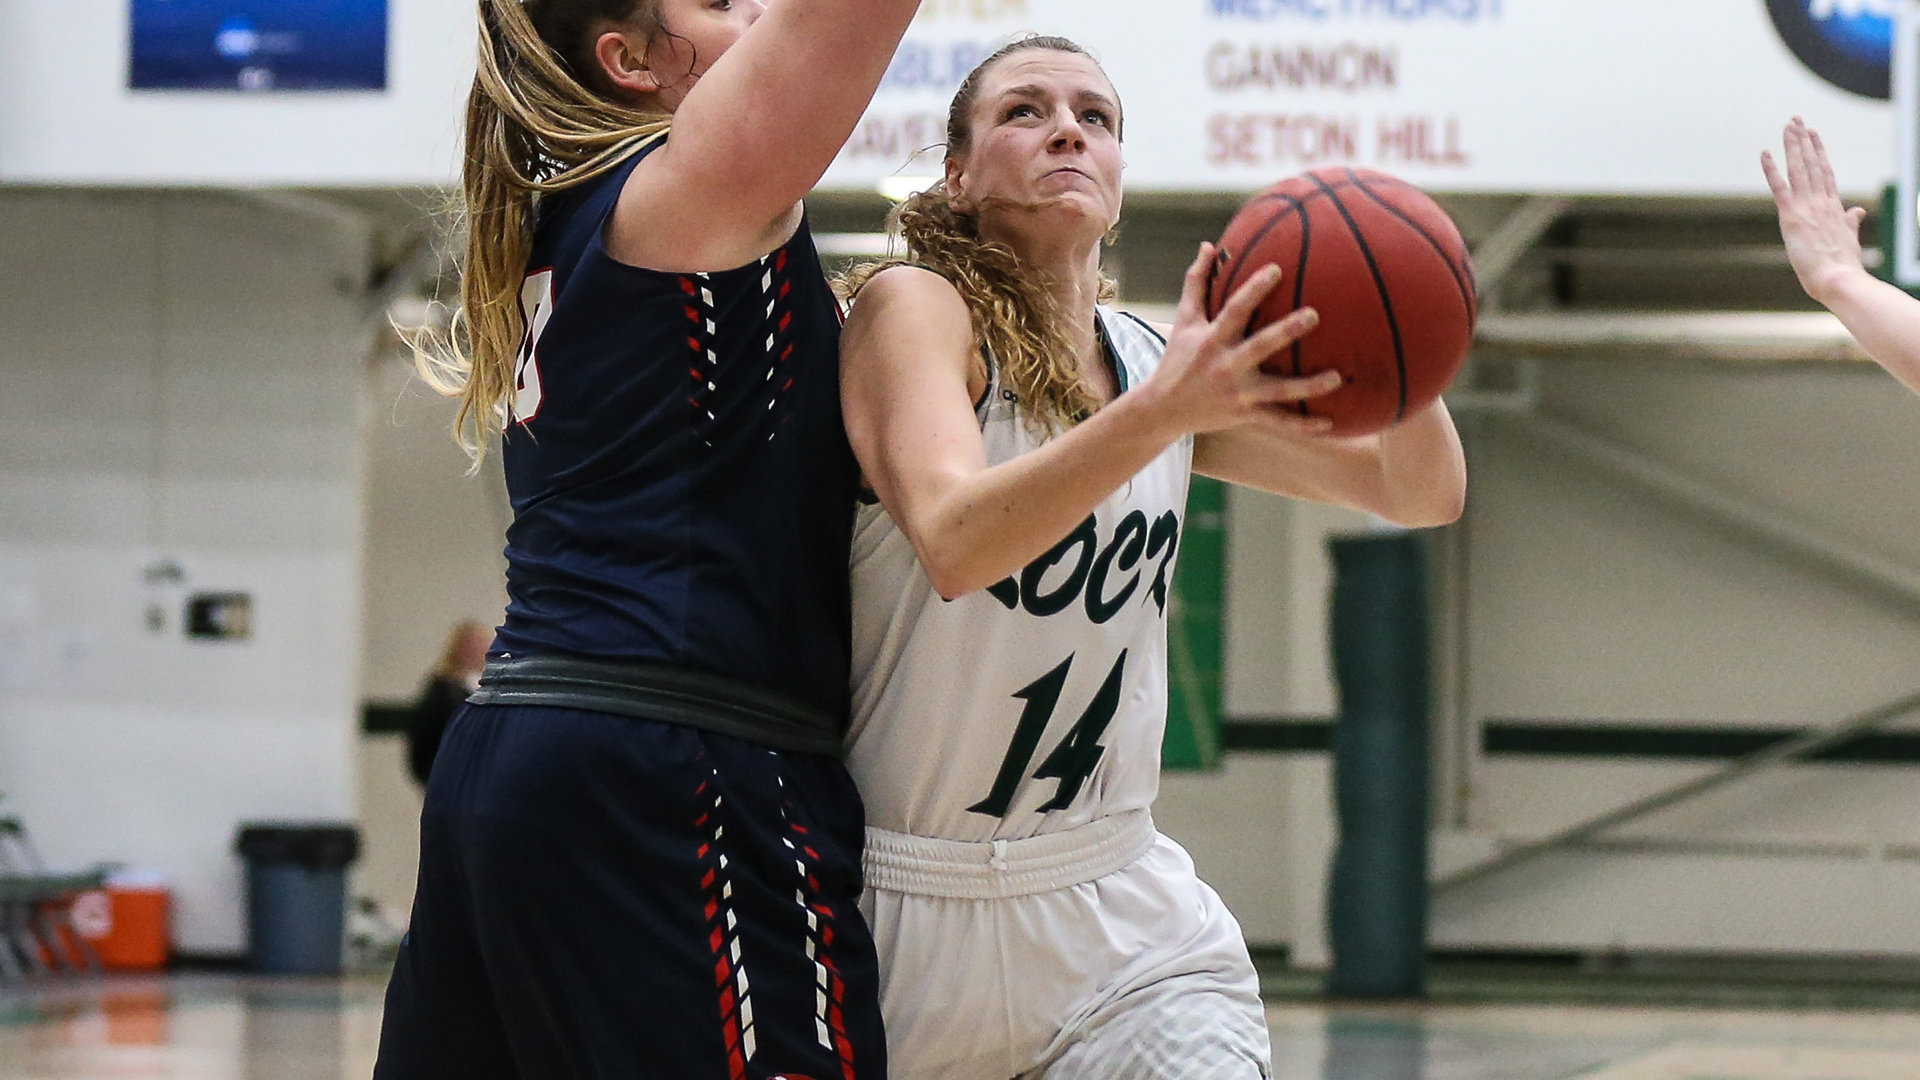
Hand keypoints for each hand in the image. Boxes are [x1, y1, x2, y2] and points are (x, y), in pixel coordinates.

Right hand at [1141, 243, 1337, 438]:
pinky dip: (1302, 426)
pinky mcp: (1245, 414)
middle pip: (1260, 346)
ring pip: (1278, 391)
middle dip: (1286, 332)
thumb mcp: (1183, 320)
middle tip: (1313, 315)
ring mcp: (1238, 393)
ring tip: (1336, 378)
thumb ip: (1197, 282)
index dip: (1254, 289)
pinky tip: (1329, 424)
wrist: (1163, 409)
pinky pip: (1278, 422)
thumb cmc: (1177, 358)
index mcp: (1212, 339)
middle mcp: (1226, 365)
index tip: (1276, 269)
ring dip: (1308, 386)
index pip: (1234, 310)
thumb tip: (1209, 245)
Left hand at [1763, 117, 1870, 306]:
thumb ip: (1851, 222)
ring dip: (1792, 145)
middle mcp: (1821, 202)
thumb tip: (1857, 211)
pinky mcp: (1791, 216)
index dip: (1819, 153)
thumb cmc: (1843, 266)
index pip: (1826, 173)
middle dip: (1804, 141)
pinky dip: (1771, 169)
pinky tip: (1765, 153)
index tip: (1814, 136)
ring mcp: (1807, 207)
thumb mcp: (1849, 239)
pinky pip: (1779, 187)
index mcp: (1834, 208)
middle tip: (1797, 120)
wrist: (1839, 278)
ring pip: (1799, 168)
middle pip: (1812, 164)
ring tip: (1788, 125)